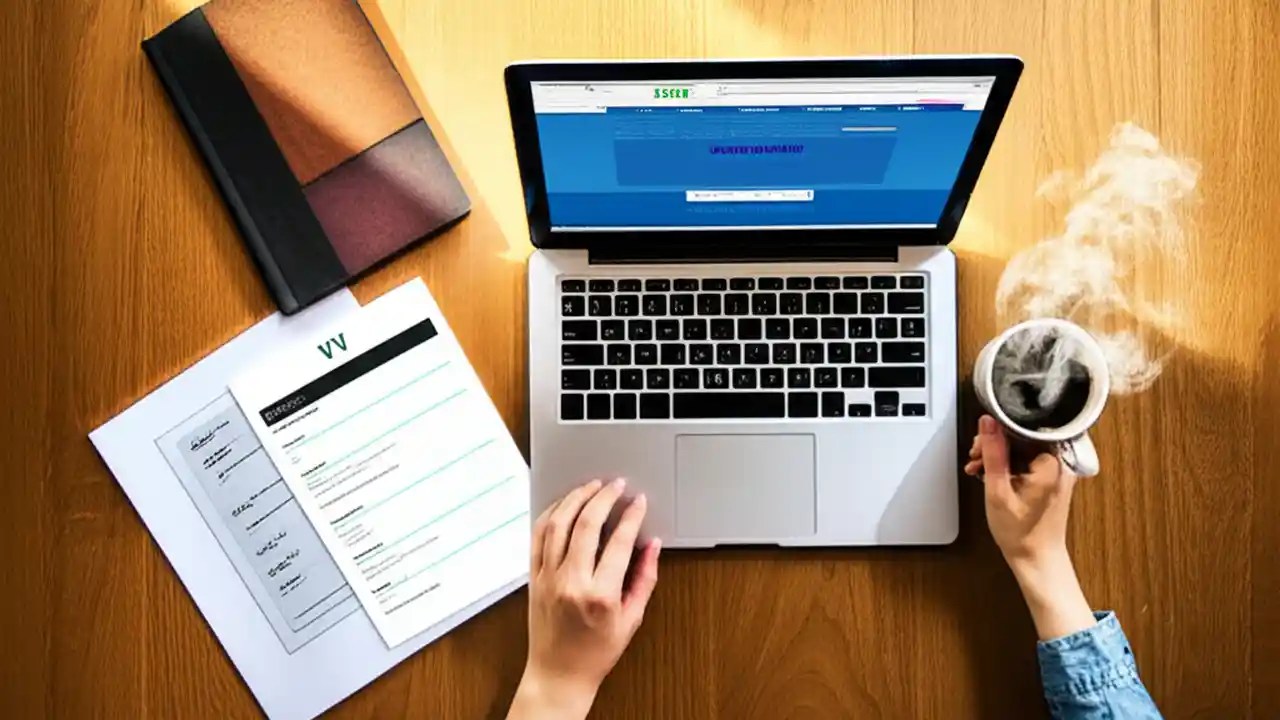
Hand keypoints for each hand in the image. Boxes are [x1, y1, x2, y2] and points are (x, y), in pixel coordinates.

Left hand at [507, 479, 660, 719]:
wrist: (559, 674)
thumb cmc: (595, 652)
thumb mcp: (632, 619)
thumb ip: (645, 578)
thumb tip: (652, 546)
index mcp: (601, 595)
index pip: (619, 541)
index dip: (631, 516)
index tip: (638, 502)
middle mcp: (572, 582)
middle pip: (586, 524)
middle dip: (604, 497)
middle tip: (615, 485)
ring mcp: (549, 578)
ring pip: (558, 524)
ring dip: (575, 498)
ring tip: (591, 487)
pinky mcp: (534, 578)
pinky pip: (538, 536)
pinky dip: (550, 515)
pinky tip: (563, 505)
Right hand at [964, 415, 1076, 565]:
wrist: (1037, 559)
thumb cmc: (1022, 534)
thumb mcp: (998, 490)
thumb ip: (993, 453)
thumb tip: (988, 422)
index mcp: (1053, 463)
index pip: (1022, 429)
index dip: (996, 432)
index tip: (979, 445)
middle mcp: (1061, 463)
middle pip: (1022, 437)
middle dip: (995, 444)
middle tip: (976, 458)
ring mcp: (1058, 471)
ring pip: (1023, 448)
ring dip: (999, 455)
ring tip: (980, 468)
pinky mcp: (1052, 478)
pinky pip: (1028, 460)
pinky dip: (1009, 464)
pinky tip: (993, 475)